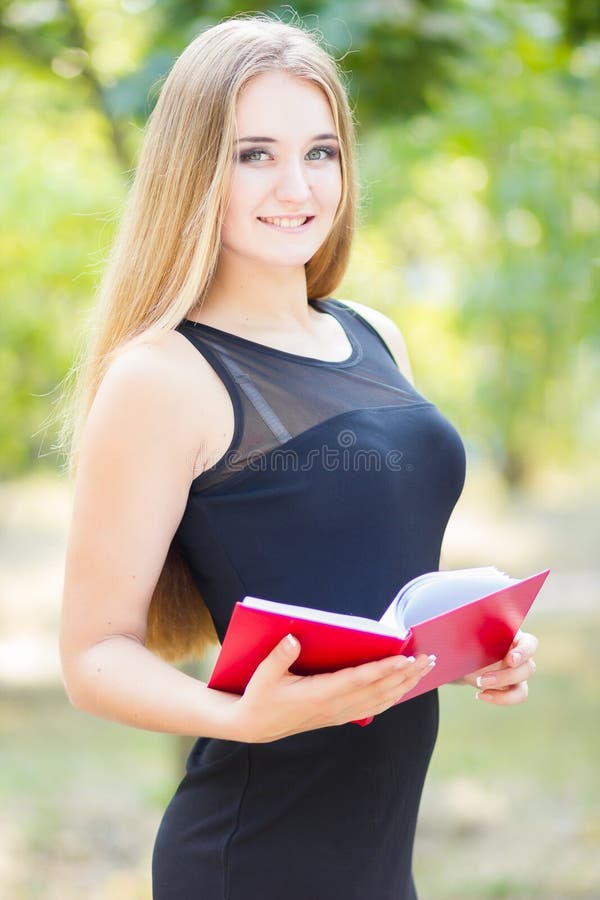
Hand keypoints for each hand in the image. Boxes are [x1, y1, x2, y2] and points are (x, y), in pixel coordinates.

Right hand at [229, 635, 435, 741]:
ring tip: (425, 669)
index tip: (405, 658)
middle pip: (379, 690)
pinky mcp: (340, 716)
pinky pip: (374, 707)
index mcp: (320, 694)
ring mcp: (340, 714)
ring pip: (381, 700)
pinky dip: (393, 696)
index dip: (383, 669)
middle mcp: (335, 707)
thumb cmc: (260, 696)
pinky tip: (405, 687)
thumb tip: (293, 637)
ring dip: (405, 685)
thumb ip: (279, 656)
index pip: (359, 680)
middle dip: (406, 674)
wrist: (256, 726)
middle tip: (429, 658)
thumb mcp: (264, 675)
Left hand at [463, 630, 537, 705]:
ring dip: (503, 693)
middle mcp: (521, 656)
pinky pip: (514, 697)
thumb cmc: (471, 640)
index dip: (523, 652)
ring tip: (479, 686)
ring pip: (522, 688)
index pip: (529, 644)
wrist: (466, 656)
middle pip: (527, 669)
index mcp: (515, 637)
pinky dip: (499, 699)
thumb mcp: (471, 636)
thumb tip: (465, 632)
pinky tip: (480, 695)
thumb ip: (474, 635)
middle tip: (482, 679)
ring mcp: (519, 673)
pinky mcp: (513, 687)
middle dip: (506, 676)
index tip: (510, 659)